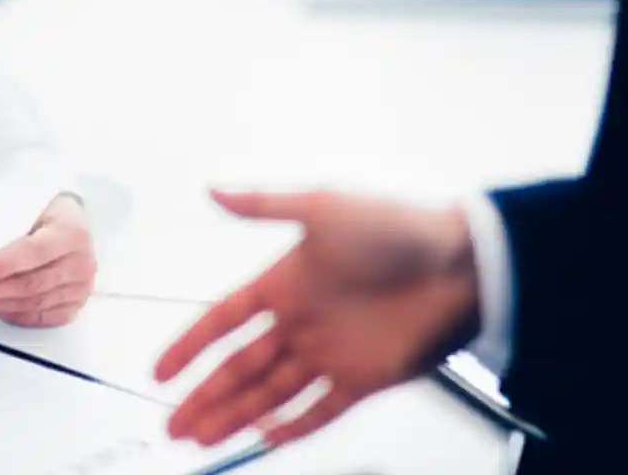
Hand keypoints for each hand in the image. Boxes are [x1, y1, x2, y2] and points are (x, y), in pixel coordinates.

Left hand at [0, 193, 95, 326]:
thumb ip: (6, 221)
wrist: (74, 222)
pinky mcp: (70, 307)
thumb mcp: (30, 204)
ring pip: (27, 304)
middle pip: (26, 285)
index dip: (1, 265)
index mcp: (71, 233)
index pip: (33, 252)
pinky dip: (6, 313)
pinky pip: (34, 317)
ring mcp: (78, 289)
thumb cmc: (45, 210)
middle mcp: (80, 264)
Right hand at [156, 189, 480, 448]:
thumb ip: (263, 205)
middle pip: (238, 368)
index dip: (189, 347)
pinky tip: (263, 439)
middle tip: (172, 424)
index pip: (222, 322)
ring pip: (269, 395)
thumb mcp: (322, 205)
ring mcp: (329, 353)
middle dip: (203, 398)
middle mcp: (301, 322)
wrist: (466, 263)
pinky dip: (292, 428)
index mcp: (283, 283)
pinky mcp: (363, 379)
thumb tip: (213, 189)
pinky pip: (320, 411)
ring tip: (201, 439)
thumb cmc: (398, 226)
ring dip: (233, 417)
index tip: (161, 371)